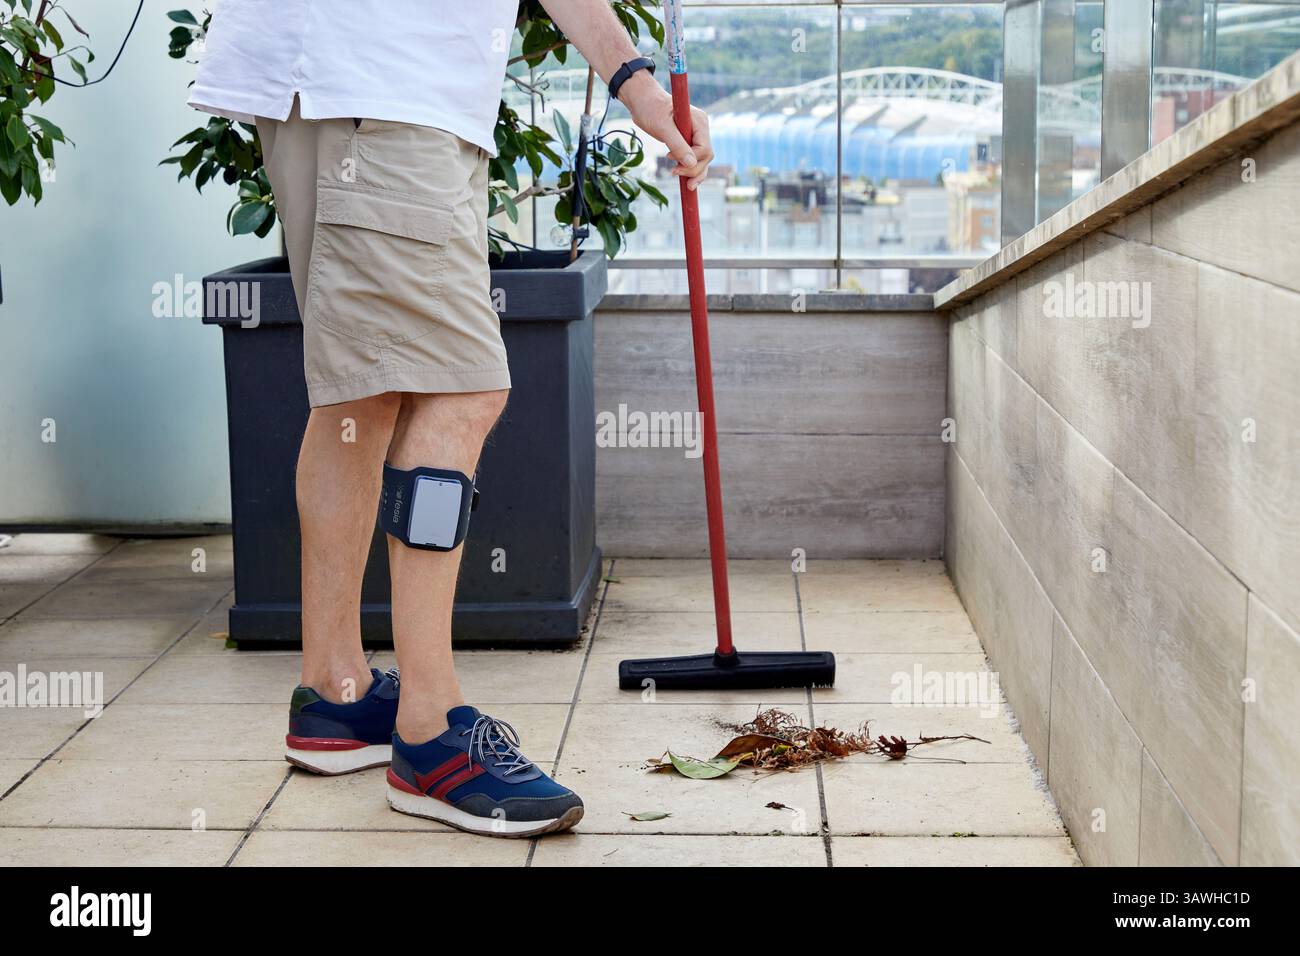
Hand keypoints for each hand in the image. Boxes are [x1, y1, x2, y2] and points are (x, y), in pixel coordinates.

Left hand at [619, 72, 712, 190]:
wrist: (643, 101)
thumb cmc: (651, 109)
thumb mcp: (662, 127)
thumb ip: (677, 145)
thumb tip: (691, 164)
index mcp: (699, 122)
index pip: (705, 149)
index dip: (691, 160)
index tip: (671, 159)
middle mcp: (701, 128)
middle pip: (705, 157)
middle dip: (693, 169)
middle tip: (673, 173)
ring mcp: (696, 135)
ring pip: (702, 160)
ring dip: (693, 172)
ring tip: (686, 185)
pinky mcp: (689, 140)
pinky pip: (695, 158)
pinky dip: (690, 168)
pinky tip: (684, 177)